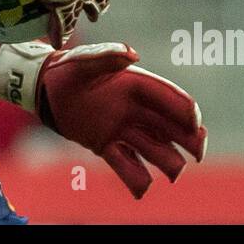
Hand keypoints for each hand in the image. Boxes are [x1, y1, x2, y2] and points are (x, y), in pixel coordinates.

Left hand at [0, 41, 206, 197]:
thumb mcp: (82, 60)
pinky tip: (142, 189)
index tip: (195, 124)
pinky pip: (128, 167)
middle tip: (198, 153)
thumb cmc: (66, 70)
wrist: (44, 89)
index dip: (184, 110)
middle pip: (171, 127)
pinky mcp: (108, 146)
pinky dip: (137, 180)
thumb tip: (133, 55)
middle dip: (190, 139)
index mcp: (134, 85)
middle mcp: (135, 109)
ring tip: (174, 173)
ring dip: (169, 162)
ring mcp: (123, 129)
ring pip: (156, 150)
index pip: (168, 97)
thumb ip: (106, 56)